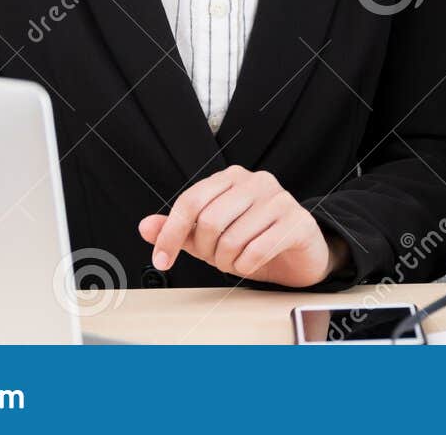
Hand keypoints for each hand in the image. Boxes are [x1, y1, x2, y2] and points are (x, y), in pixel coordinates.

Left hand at [137, 165, 346, 287]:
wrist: (299, 253)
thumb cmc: (254, 238)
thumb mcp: (209, 236)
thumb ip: (179, 229)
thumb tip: (146, 226)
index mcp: (232, 178)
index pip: (191, 201)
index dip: (170, 234)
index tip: (162, 259)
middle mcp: (256, 181)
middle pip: (210, 221)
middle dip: (205, 251)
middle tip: (215, 258)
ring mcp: (279, 199)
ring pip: (232, 240)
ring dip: (227, 262)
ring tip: (235, 261)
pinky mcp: (297, 222)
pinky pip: (256, 252)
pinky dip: (246, 267)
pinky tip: (251, 263)